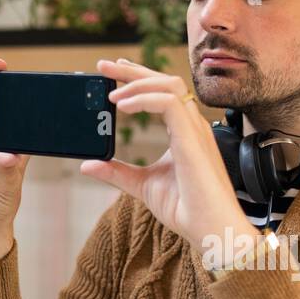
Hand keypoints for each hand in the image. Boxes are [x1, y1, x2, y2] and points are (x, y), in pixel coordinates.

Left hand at [80, 58, 257, 254]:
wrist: (210, 231)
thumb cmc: (188, 209)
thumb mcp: (143, 186)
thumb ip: (118, 172)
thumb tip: (89, 164)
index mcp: (184, 133)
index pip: (162, 92)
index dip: (138, 78)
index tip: (112, 72)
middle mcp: (191, 126)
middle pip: (165, 81)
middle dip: (133, 70)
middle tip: (103, 66)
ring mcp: (194, 130)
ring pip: (169, 85)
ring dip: (137, 83)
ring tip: (112, 95)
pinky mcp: (192, 139)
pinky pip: (169, 104)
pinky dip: (144, 100)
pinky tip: (123, 108)